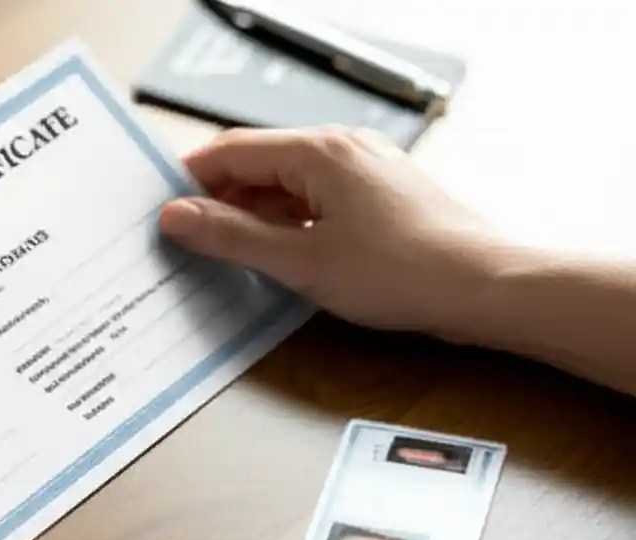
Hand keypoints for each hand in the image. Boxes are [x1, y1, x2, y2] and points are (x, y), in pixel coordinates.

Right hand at [159, 127, 502, 338]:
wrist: (488, 287)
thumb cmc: (402, 273)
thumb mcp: (300, 260)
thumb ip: (231, 236)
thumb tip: (175, 216)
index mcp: (318, 151)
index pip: (230, 151)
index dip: (188, 181)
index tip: (158, 214)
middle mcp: (341, 147)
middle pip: (256, 164)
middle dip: (218, 200)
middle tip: (184, 241)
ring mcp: (364, 168)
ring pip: (286, 182)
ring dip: (252, 214)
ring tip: (225, 255)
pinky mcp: (379, 194)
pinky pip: (315, 197)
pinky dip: (286, 221)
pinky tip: (276, 255)